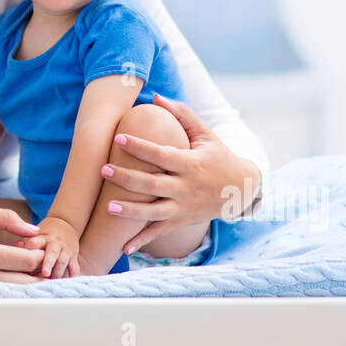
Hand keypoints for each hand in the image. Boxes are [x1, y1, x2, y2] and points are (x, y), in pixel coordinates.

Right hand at [0, 202, 48, 283]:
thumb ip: (5, 218)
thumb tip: (32, 229)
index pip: (26, 261)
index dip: (39, 253)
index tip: (40, 242)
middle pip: (25, 281)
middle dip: (38, 269)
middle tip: (40, 254)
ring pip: (15, 289)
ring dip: (27, 277)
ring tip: (28, 260)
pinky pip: (1, 289)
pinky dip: (12, 280)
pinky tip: (12, 267)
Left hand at [17, 216, 80, 278]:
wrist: (65, 227)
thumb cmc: (45, 236)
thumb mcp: (35, 236)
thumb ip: (26, 244)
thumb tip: (15, 247)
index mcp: (42, 238)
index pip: (34, 243)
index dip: (28, 251)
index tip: (23, 261)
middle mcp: (55, 243)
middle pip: (51, 252)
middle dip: (48, 263)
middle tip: (45, 274)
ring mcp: (65, 250)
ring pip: (63, 261)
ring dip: (58, 272)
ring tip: (52, 281)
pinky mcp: (73, 258)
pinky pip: (75, 268)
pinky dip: (72, 276)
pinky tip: (66, 285)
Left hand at [102, 92, 262, 256]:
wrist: (242, 189)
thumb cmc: (219, 155)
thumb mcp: (205, 133)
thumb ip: (182, 114)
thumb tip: (156, 97)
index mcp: (191, 163)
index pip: (160, 154)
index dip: (139, 146)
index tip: (118, 138)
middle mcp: (186, 187)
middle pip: (152, 184)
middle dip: (127, 178)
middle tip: (103, 170)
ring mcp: (184, 207)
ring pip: (154, 212)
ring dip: (131, 212)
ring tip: (108, 207)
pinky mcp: (183, 220)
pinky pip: (160, 232)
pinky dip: (142, 241)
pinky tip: (124, 248)